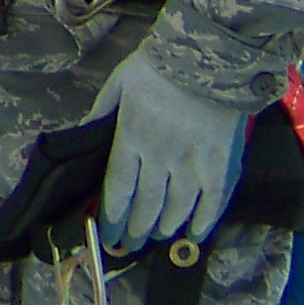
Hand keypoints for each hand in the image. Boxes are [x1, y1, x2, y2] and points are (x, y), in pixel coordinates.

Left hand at [94, 51, 246, 252]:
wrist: (208, 59)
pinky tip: (193, 235)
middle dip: (134, 229)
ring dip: (162, 227)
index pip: (118, 187)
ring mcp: (193, 165)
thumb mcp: (118, 83)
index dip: (111, 215)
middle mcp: (160, 158)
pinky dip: (202, 223)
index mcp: (132, 137)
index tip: (106, 233)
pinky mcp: (221, 167)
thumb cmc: (157, 68)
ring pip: (175, 209)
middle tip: (127, 245)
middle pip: (145, 204)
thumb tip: (82, 135)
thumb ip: (101, 112)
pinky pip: (212, 204)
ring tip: (154, 236)